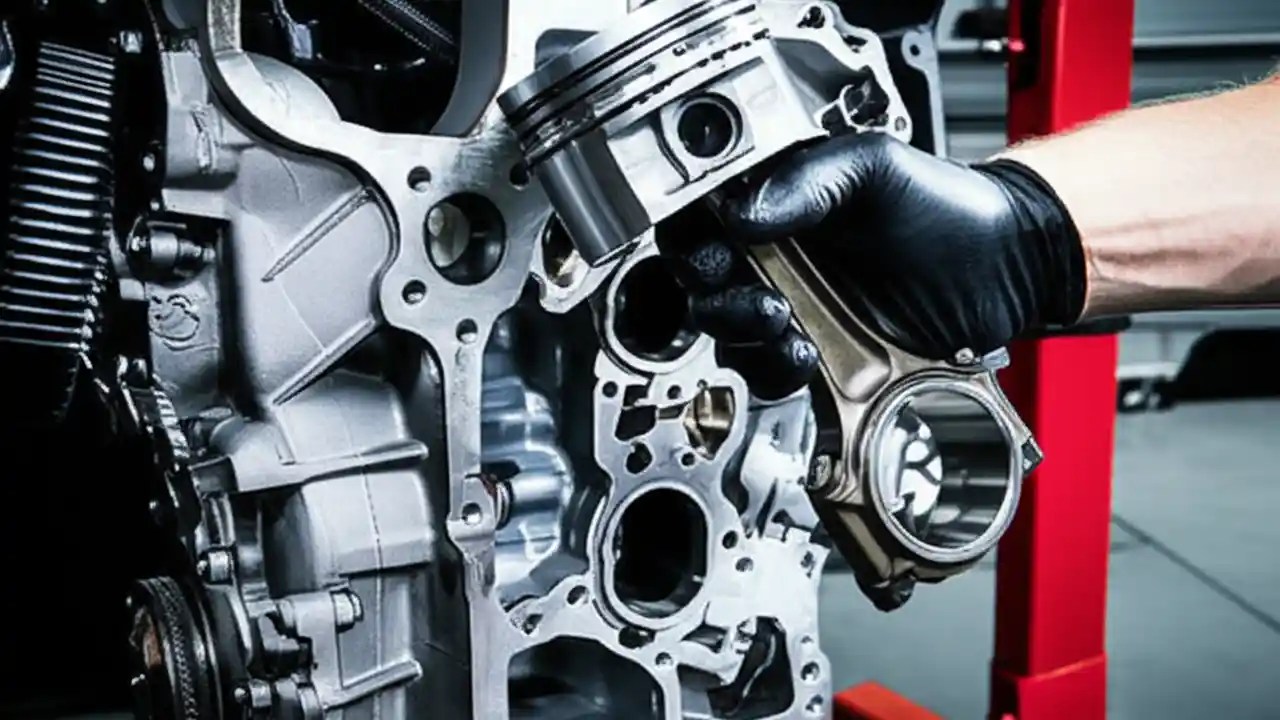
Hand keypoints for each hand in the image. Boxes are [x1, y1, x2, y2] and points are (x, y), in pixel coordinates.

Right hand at [682, 132, 1085, 397]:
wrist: (1002, 269)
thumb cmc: (947, 209)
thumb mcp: (875, 168)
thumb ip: (807, 180)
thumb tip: (741, 213)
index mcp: (772, 200)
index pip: (698, 222)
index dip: (693, 245)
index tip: (716, 259)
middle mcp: (773, 255)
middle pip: (703, 287)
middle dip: (721, 300)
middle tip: (762, 301)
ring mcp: (790, 306)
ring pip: (729, 336)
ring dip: (746, 339)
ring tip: (787, 327)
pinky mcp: (813, 352)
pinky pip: (768, 373)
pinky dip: (776, 372)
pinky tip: (807, 357)